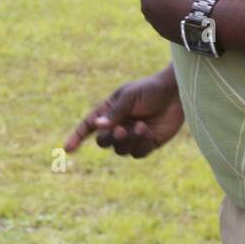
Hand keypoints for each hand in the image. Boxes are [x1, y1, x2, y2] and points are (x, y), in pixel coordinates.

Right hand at [64, 68, 184, 157]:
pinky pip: (137, 154)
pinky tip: (149, 132)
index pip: (88, 126)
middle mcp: (118, 125)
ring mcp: (132, 136)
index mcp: (109, 111)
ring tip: (142, 127)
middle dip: (111, 138)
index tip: (67, 149)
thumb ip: (115, 112)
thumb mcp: (130, 97)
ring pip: (120, 150)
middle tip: (122, 130)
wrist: (176, 93)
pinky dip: (141, 145)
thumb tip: (97, 125)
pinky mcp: (147, 144)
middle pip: (103, 142)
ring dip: (129, 141)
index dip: (76, 137)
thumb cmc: (150, 89)